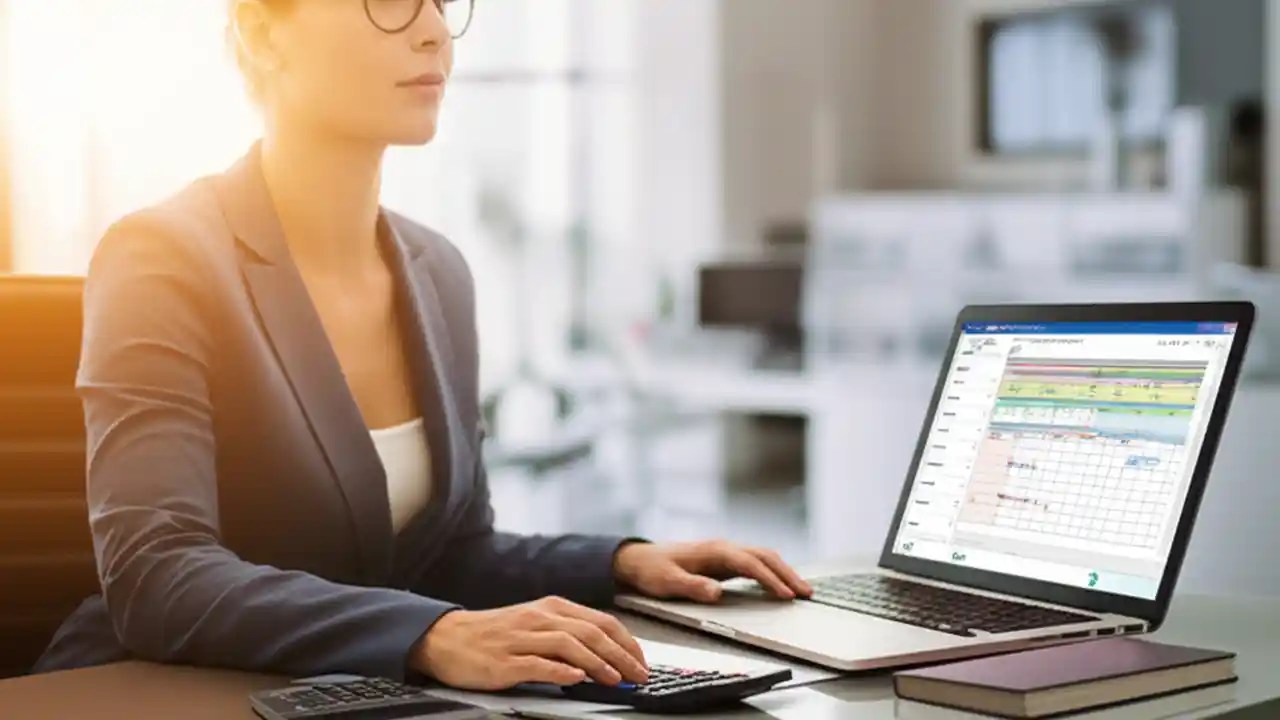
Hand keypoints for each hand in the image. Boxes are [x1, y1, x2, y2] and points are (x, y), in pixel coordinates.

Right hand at [414, 596, 648, 690]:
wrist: (447, 637)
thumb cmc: (494, 634)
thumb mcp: (535, 625)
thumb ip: (568, 636)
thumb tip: (606, 656)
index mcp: (552, 608)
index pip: (602, 621)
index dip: (627, 642)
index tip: (642, 661)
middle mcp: (540, 618)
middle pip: (591, 632)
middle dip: (621, 655)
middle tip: (638, 675)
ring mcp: (522, 639)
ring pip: (569, 645)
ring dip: (598, 663)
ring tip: (615, 679)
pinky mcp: (505, 661)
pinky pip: (538, 664)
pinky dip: (561, 671)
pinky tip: (577, 679)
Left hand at [613, 540, 811, 602]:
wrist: (638, 559)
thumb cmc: (652, 570)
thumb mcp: (667, 582)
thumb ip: (692, 586)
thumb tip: (717, 592)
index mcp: (713, 551)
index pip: (749, 563)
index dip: (769, 579)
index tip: (785, 595)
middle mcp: (723, 548)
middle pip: (764, 556)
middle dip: (787, 573)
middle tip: (806, 593)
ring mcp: (725, 553)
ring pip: (763, 558)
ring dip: (784, 572)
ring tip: (802, 591)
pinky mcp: (724, 561)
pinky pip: (756, 564)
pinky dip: (773, 573)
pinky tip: (781, 585)